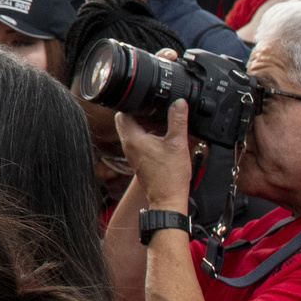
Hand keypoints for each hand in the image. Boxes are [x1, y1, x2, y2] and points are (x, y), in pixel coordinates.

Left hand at [118, 93, 195, 210]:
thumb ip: (178, 120)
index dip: (133, 104)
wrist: (168, 198)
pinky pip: (138, 142)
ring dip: (144, 125)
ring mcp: (132, 154)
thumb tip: (179, 103)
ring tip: (161, 124)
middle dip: (139, 114)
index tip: (147, 101)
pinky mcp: (138, 160)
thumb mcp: (177, 143)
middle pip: (126, 121)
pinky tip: (162, 138)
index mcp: (133, 139)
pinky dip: (147, 136)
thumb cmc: (170, 176)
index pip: (122, 113)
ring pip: (132, 132)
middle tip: (155, 112)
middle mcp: (128, 146)